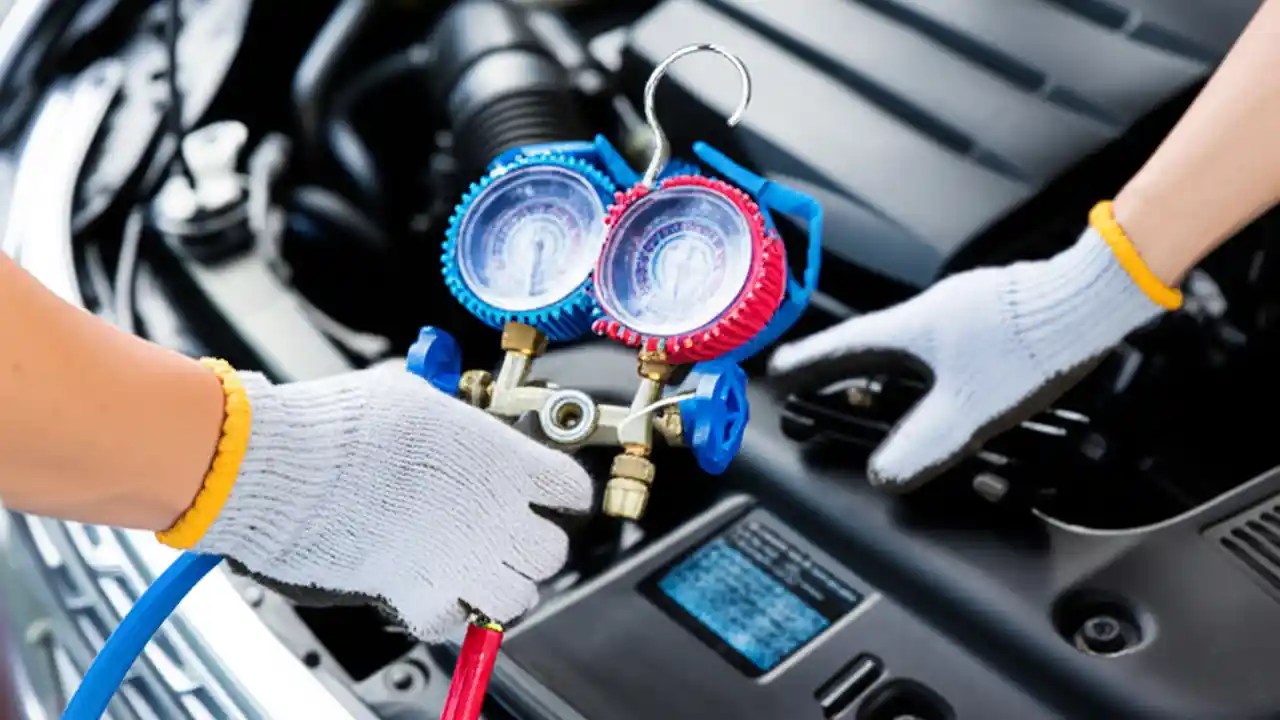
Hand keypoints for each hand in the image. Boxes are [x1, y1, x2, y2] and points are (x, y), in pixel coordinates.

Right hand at [194, 362, 592, 639]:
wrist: (288, 467)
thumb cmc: (344, 423)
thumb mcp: (411, 396)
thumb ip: (446, 412)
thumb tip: (443, 405)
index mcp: (503, 460)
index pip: (571, 489)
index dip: (561, 493)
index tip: (549, 496)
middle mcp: (494, 516)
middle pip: (552, 553)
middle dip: (532, 548)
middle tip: (505, 537)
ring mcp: (462, 560)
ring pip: (518, 598)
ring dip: (500, 588)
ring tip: (474, 570)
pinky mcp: (419, 595)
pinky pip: (451, 623)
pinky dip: (442, 613)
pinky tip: (425, 586)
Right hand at [768, 226, 1168, 491]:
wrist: (1091, 300)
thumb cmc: (1030, 347)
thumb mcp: (971, 410)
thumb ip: (924, 443)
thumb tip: (885, 474)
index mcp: (915, 329)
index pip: (847, 347)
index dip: (810, 363)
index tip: (780, 370)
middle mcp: (934, 312)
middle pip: (875, 343)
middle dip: (845, 368)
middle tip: (820, 385)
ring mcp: (967, 307)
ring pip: (913, 341)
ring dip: (889, 366)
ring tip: (878, 391)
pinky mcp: (998, 311)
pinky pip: (945, 338)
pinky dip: (929, 363)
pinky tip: (947, 379)